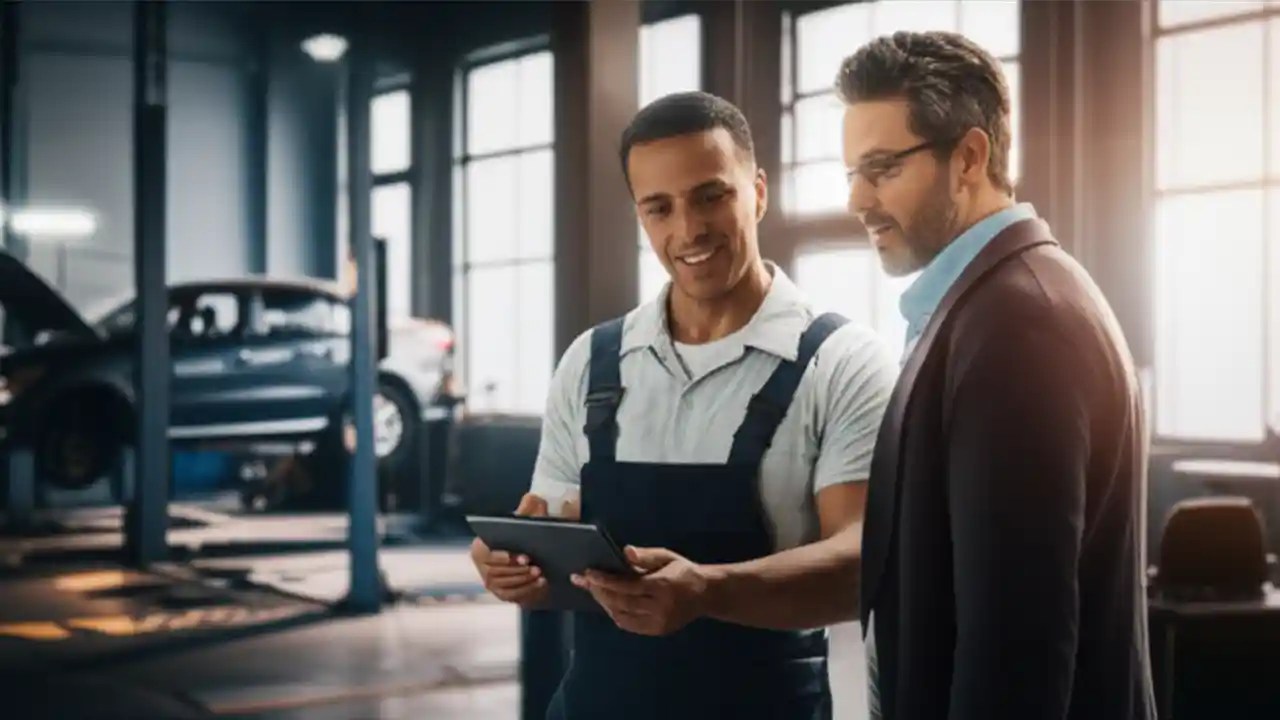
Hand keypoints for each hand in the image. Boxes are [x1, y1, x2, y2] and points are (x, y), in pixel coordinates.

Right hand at [471, 493, 559, 604]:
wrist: (529, 551)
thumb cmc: (524, 533)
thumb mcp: (527, 517)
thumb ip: (529, 507)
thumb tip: (532, 499)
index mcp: (479, 548)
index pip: (484, 555)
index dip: (501, 557)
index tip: (522, 557)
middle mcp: (482, 567)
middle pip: (495, 573)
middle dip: (517, 571)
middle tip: (535, 566)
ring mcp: (491, 583)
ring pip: (505, 585)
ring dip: (523, 581)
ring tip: (540, 573)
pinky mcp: (502, 594)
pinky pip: (513, 596)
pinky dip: (527, 591)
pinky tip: (541, 583)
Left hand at [572, 546, 708, 635]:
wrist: (706, 594)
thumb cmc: (683, 571)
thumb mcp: (667, 556)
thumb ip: (646, 555)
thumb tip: (626, 551)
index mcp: (663, 586)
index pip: (626, 586)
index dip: (605, 580)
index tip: (588, 573)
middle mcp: (660, 607)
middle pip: (620, 602)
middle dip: (599, 591)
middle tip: (584, 581)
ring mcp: (658, 622)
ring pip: (621, 616)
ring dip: (604, 603)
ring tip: (594, 590)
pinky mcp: (657, 631)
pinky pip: (629, 624)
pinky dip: (615, 613)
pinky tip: (608, 602)